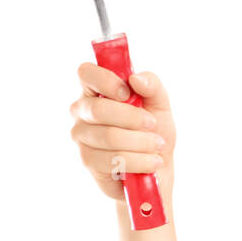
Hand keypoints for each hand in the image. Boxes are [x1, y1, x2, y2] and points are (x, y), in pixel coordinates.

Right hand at [69, 63, 175, 203]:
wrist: (158, 167)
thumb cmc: (154, 131)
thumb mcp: (160, 105)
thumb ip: (152, 86)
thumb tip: (136, 79)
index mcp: (96, 90)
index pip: (86, 73)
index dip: (105, 80)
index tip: (127, 93)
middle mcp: (82, 111)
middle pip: (98, 109)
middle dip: (132, 118)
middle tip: (152, 125)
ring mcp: (81, 137)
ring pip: (108, 136)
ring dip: (141, 142)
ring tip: (157, 146)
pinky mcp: (87, 161)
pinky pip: (112, 159)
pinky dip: (139, 161)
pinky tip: (152, 162)